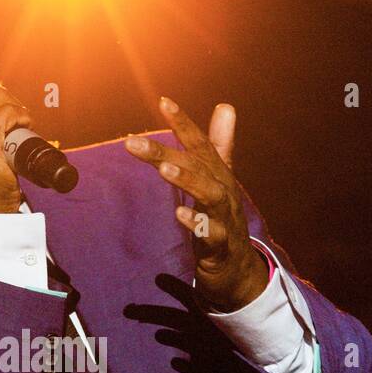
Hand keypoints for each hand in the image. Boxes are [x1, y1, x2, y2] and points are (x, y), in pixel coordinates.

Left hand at [125, 98, 268, 311]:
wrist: (239, 271)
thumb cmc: (222, 221)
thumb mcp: (218, 182)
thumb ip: (219, 145)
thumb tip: (226, 106)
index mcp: (218, 175)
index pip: (201, 145)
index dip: (184, 123)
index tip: (163, 101)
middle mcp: (224, 192)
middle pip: (197, 166)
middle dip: (165, 152)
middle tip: (132, 142)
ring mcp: (225, 219)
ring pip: (210, 195)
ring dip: (188, 180)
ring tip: (164, 168)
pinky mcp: (221, 248)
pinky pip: (212, 234)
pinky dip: (197, 224)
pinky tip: (179, 215)